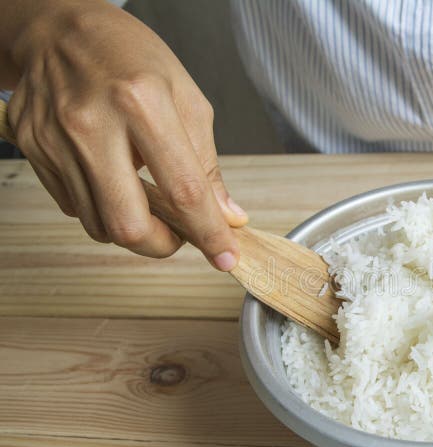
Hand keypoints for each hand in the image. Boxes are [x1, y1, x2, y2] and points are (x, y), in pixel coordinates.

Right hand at [1, 0, 246, 269]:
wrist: (60, 30)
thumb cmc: (130, 58)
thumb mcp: (186, 99)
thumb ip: (206, 164)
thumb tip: (226, 215)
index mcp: (142, 102)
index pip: (183, 191)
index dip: (209, 234)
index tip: (225, 257)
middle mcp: (92, 123)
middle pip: (128, 225)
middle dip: (161, 245)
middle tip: (177, 234)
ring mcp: (54, 138)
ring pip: (98, 224)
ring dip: (131, 228)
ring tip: (146, 200)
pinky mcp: (32, 149)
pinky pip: (72, 206)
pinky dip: (100, 207)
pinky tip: (112, 180)